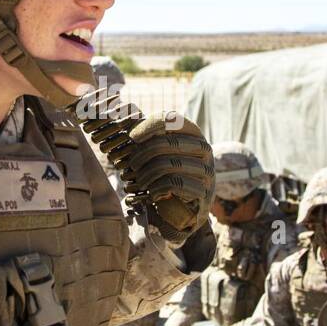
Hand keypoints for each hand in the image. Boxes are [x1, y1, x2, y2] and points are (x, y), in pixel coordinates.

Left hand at [101, 113, 213, 244]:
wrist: (184, 210)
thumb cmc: (167, 175)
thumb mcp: (159, 153)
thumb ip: (147, 137)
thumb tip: (119, 116)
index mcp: (193, 133)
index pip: (172, 119)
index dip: (149, 125)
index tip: (133, 137)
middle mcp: (204, 148)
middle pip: (166, 143)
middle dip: (142, 155)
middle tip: (131, 166)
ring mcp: (207, 170)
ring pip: (168, 164)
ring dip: (146, 175)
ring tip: (139, 182)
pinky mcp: (204, 191)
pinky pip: (174, 184)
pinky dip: (156, 188)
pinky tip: (152, 193)